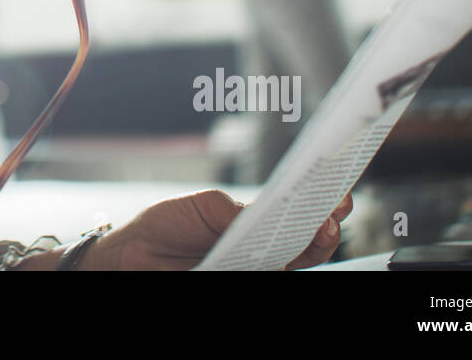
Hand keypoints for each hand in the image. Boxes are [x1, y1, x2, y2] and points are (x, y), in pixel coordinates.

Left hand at [80, 189, 352, 269]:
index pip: (300, 213)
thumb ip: (229, 210)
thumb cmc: (167, 225)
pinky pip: (269, 276)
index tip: (338, 188)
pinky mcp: (242, 282)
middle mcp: (263, 248)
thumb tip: (257, 214)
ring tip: (319, 229)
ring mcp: (255, 269)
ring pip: (297, 262)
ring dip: (313, 247)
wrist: (133, 256)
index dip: (324, 202)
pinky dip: (280, 264)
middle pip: (310, 242)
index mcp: (257, 222)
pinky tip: (282, 255)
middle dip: (327, 224)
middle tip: (333, 211)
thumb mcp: (199, 207)